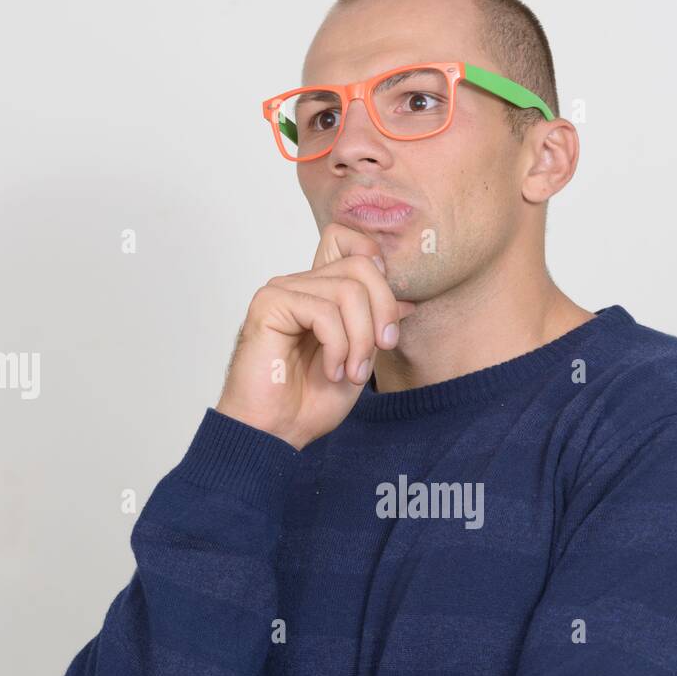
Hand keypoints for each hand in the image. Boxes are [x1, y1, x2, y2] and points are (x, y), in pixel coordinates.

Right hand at [216, 223, 416, 448]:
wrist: (275, 433)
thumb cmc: (309, 402)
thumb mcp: (361, 360)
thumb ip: (377, 326)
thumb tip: (407, 300)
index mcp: (321, 292)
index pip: (352, 242)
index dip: (379, 269)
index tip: (386, 323)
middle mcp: (301, 284)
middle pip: (361, 265)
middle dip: (382, 312)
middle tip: (379, 352)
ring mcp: (283, 290)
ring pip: (348, 290)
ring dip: (361, 339)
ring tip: (351, 373)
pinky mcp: (269, 305)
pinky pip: (323, 311)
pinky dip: (337, 346)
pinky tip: (330, 371)